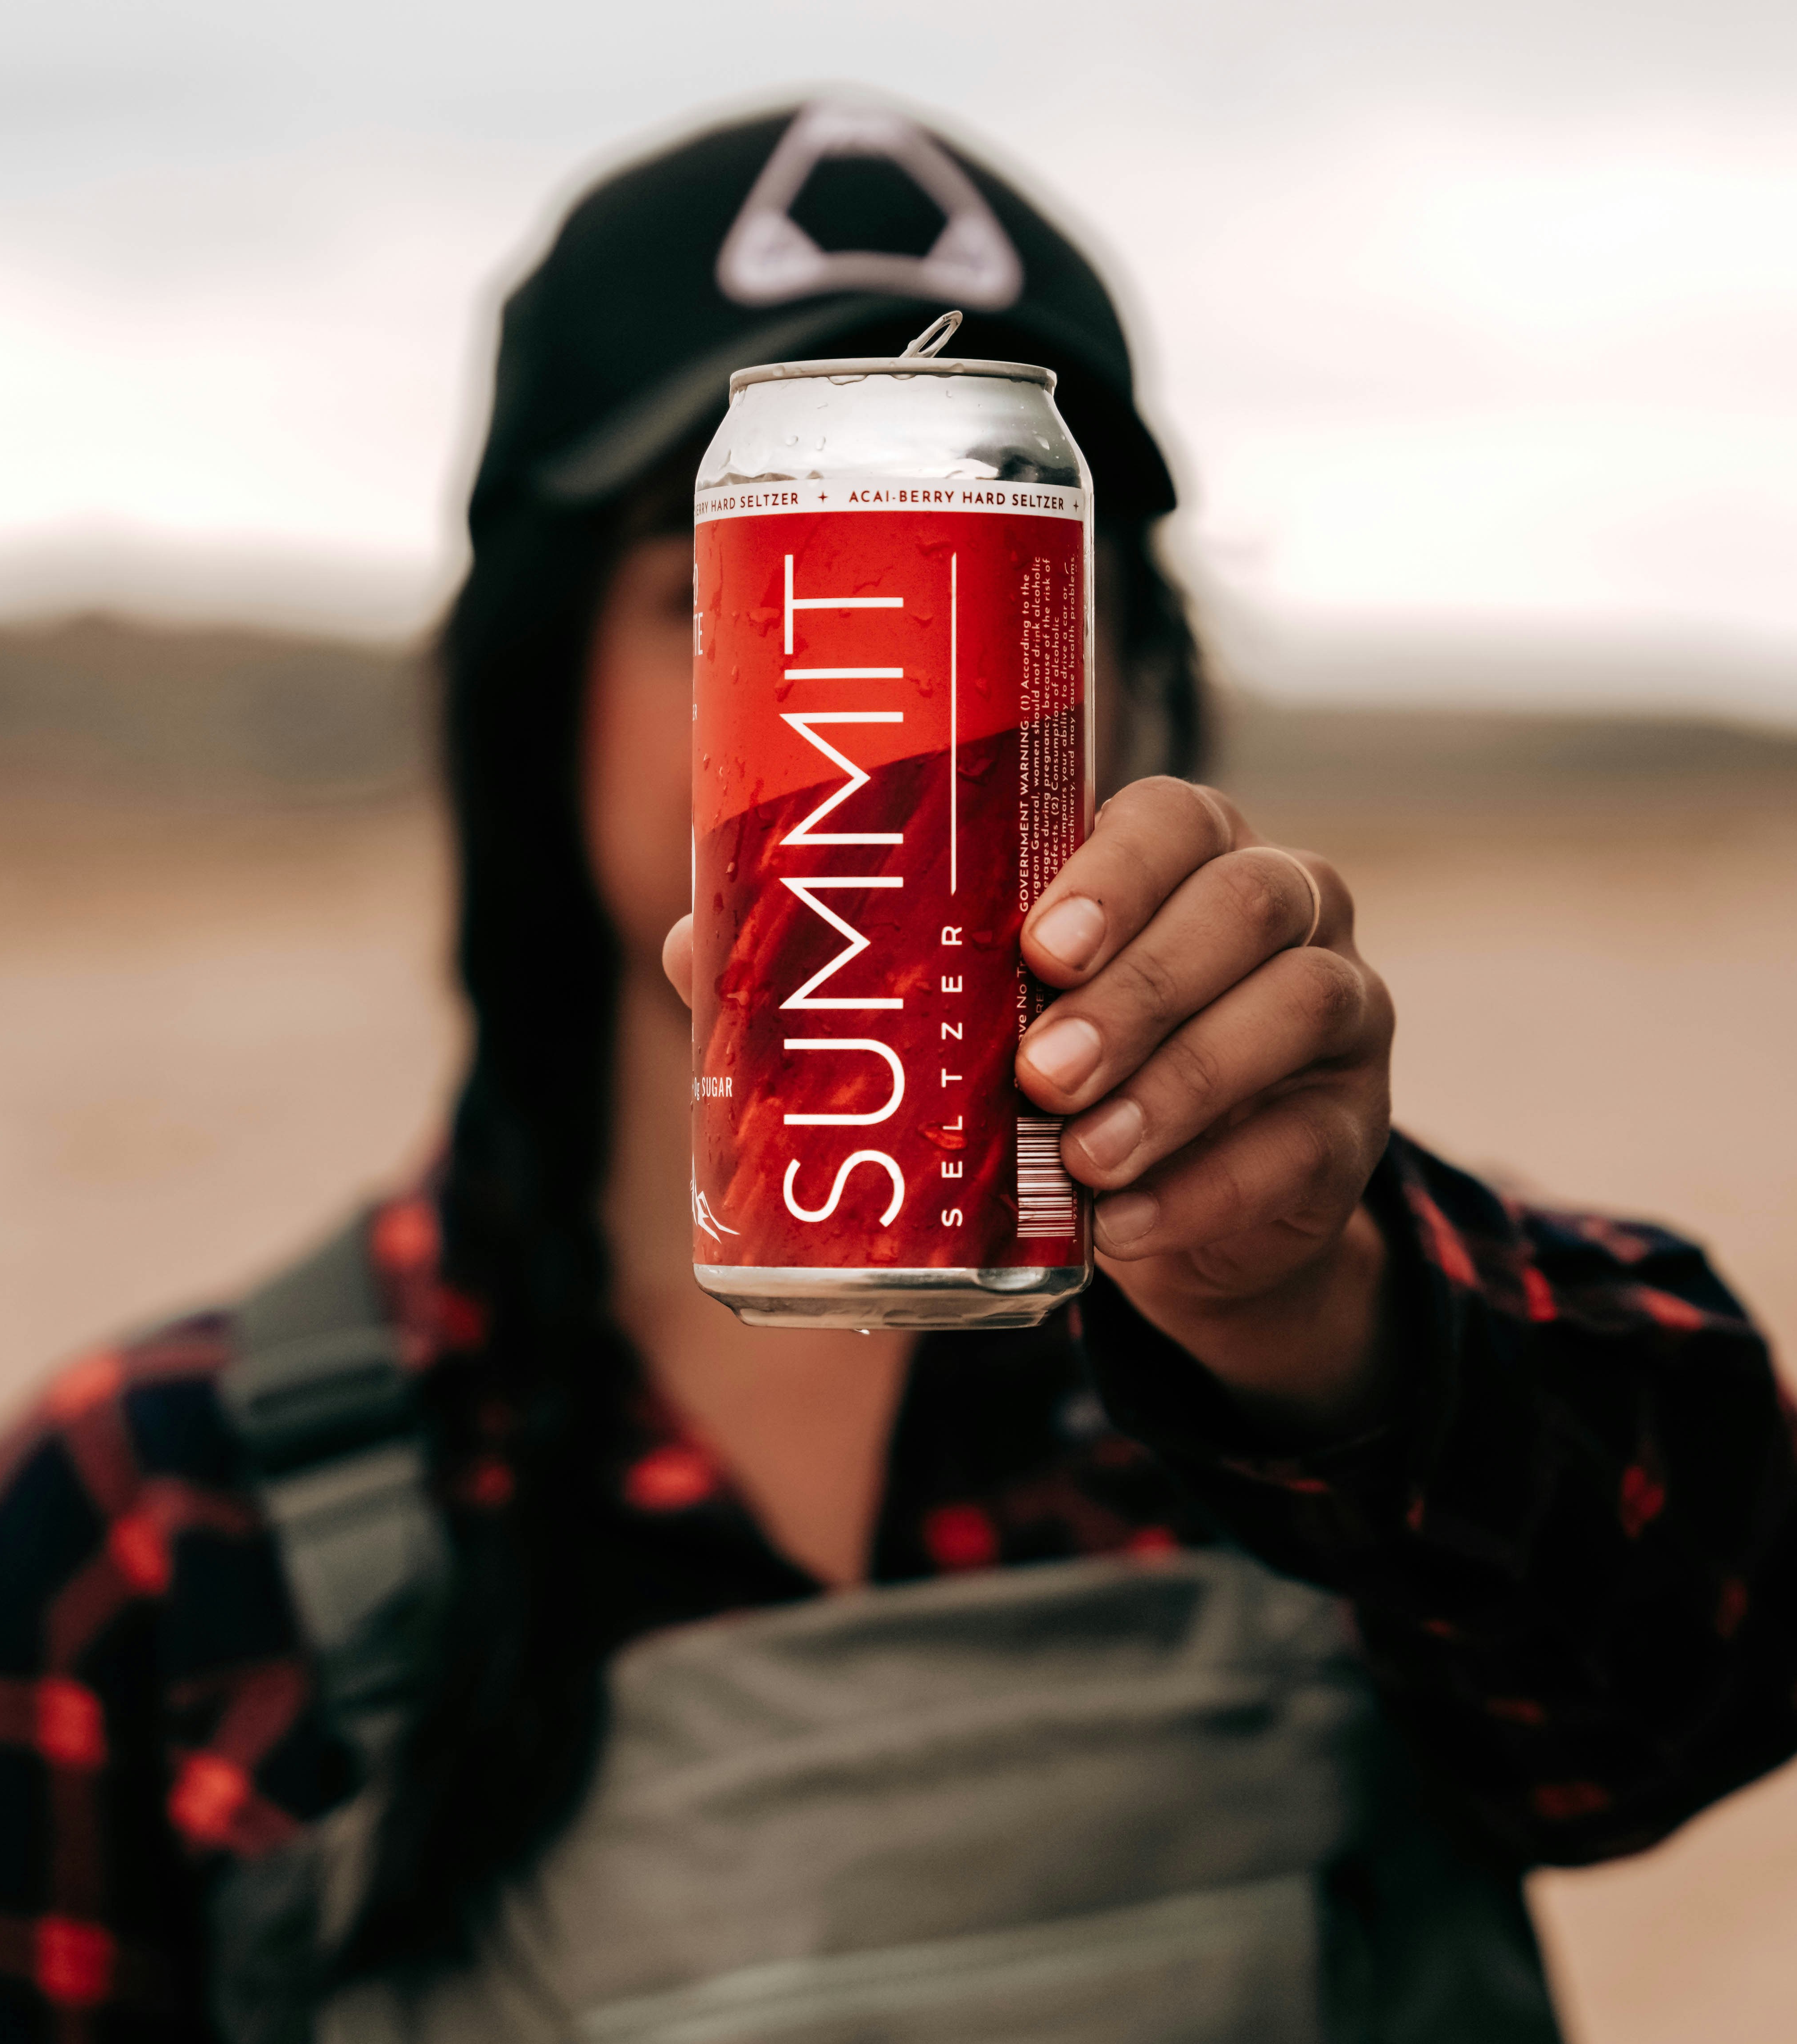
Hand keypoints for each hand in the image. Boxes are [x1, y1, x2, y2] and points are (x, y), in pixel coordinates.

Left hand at [661, 774, 1395, 1438]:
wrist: (1174, 1201)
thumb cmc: (1052, 1069)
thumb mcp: (973, 1013)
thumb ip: (859, 970)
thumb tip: (691, 943)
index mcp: (1182, 852)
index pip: (1176, 817)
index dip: (1120, 868)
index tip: (1038, 939)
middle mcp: (1280, 908)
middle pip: (1249, 906)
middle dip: (1143, 989)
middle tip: (1040, 1072)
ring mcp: (1337, 1009)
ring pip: (1299, 1010)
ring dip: (1184, 1086)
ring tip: (1085, 1157)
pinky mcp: (1351, 1125)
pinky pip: (1306, 1144)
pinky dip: (1214, 1187)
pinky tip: (1132, 1226)